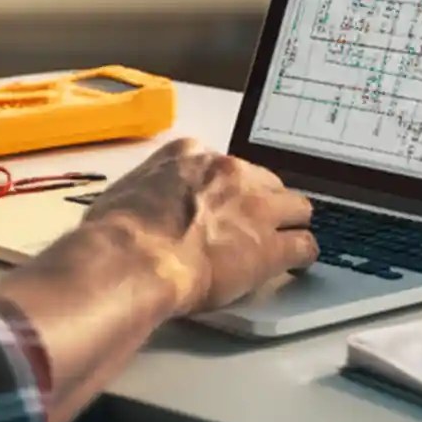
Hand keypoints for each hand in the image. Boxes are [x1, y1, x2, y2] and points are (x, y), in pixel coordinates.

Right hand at [81, 138, 318, 313]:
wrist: (134, 259)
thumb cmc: (117, 232)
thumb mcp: (125, 193)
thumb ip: (148, 192)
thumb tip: (143, 206)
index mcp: (191, 155)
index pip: (223, 166)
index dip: (225, 190)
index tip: (221, 205)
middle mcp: (230, 172)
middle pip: (265, 181)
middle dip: (262, 203)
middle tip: (253, 226)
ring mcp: (257, 207)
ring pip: (296, 207)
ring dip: (289, 224)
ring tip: (283, 242)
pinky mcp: (272, 245)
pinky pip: (303, 244)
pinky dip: (300, 255)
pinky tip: (296, 265)